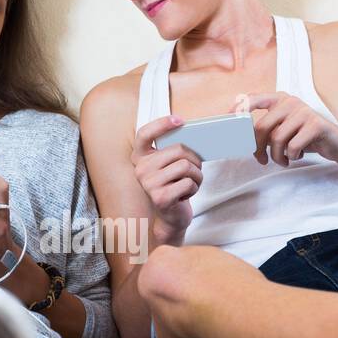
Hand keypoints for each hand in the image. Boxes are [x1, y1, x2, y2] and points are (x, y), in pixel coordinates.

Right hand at [131, 114, 203, 244]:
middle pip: (178, 149)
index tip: (179, 120)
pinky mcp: (160, 197)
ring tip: (191, 184)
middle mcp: (140, 169)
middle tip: (195, 170)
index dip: (161, 124)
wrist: (171, 217)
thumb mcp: (170, 167)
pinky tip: (185, 195)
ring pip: (186, 166)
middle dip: (194, 160)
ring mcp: (148, 184)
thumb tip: (196, 138)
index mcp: (141, 158)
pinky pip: (189, 183)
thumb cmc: (173, 187)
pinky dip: (194, 189)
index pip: (144, 134)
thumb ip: (174, 152)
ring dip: (197, 176)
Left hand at [243, 92, 337, 166]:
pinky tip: (297, 156)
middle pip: (261, 127)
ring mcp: (304, 111)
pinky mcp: (315, 125)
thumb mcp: (282, 129)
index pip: (253, 99)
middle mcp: (290, 102)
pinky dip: (292, 156)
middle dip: (257, 148)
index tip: (229, 121)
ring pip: (276, 139)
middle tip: (261, 160)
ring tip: (284, 160)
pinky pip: (293, 146)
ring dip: (277, 156)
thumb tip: (241, 139)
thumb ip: (265, 130)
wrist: (335, 143)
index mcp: (279, 99)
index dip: (238, 109)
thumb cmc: (304, 137)